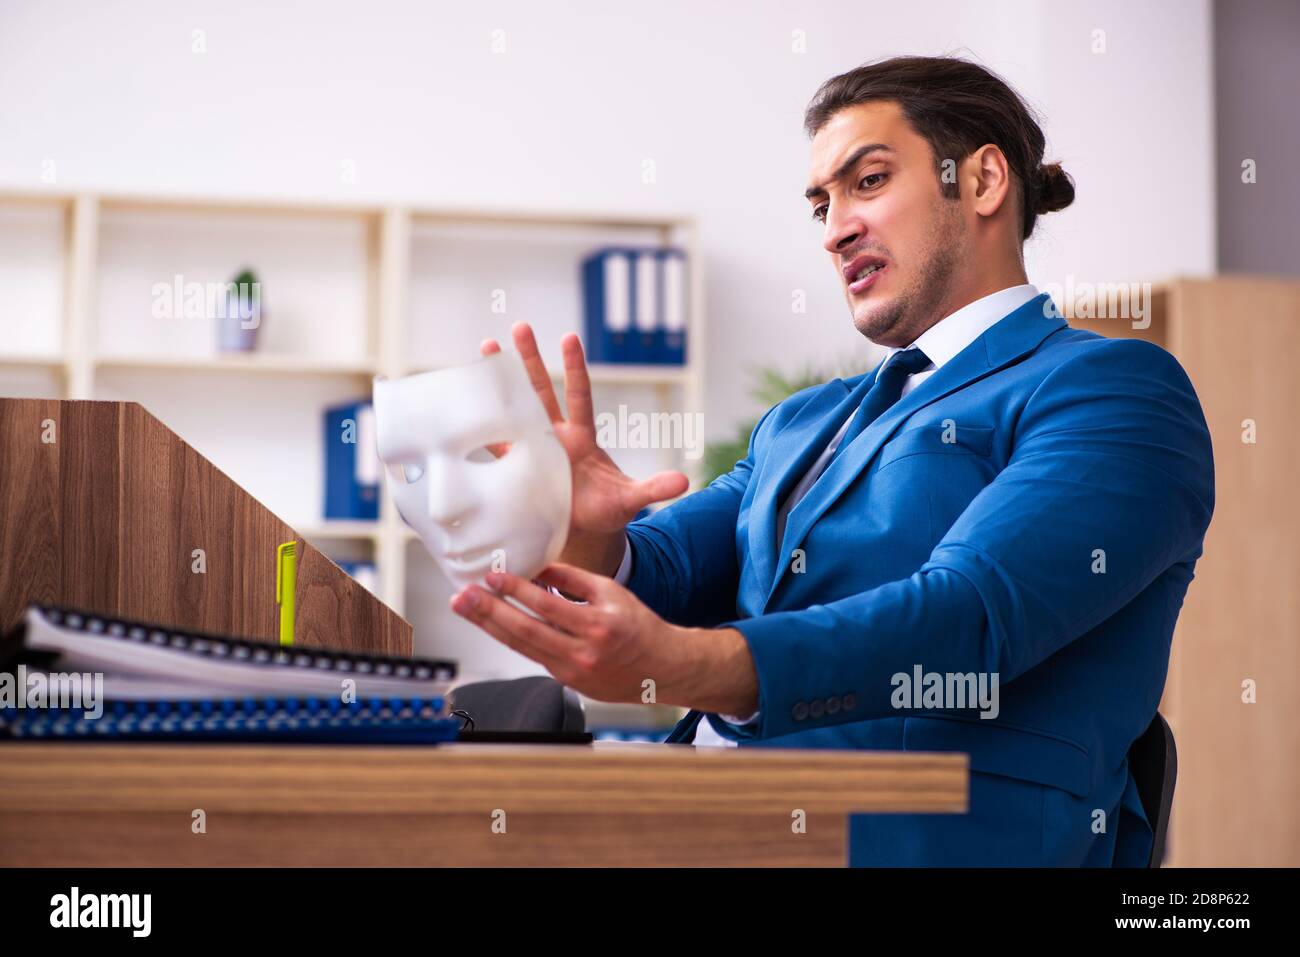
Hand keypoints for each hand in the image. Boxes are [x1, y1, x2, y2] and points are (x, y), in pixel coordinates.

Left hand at [449, 563, 757, 713]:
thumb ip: (573, 580)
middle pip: (526, 631)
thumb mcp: (612, 593)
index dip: (517, 591)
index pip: (548, 606)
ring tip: (466, 609)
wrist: (662, 669)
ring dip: (490, 627)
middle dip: (488, 612)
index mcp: (598, 626)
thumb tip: (537, 568)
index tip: (493, 577)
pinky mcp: (567, 682)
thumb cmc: (639, 628)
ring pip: (522, 648)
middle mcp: (583, 653)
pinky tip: (495, 623)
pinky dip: (513, 638)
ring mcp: (573, 672)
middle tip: (462, 596)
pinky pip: (534, 656)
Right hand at [480, 324, 688, 575]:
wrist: (581, 531)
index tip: (569, 337)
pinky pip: (492, 440)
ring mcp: (531, 448)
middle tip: (520, 325)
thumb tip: (684, 481)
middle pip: (541, 390)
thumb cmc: (606, 510)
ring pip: (512, 407)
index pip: (578, 394)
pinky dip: (478, 425)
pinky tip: (462, 400)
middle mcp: (554, 435)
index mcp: (581, 437)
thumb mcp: (630, 499)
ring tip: (484, 346)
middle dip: (530, 359)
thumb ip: (652, 489)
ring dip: (498, 381)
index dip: (574, 368)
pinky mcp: (514, 467)